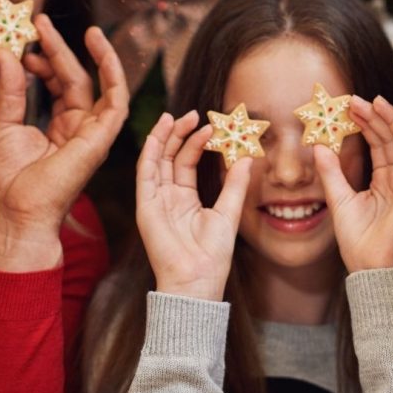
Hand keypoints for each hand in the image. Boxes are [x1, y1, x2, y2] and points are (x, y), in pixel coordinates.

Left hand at [0, 20, 128, 270]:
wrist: (19, 211)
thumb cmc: (10, 179)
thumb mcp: (4, 125)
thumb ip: (10, 91)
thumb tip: (8, 54)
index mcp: (60, 126)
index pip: (58, 83)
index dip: (44, 59)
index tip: (23, 42)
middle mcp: (80, 127)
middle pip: (76, 79)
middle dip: (60, 49)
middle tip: (40, 22)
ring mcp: (93, 132)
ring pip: (100, 85)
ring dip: (96, 55)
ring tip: (86, 29)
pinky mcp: (101, 137)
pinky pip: (117, 100)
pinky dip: (114, 74)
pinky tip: (102, 50)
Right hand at [136, 111, 251, 300]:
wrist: (198, 278)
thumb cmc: (213, 254)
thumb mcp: (228, 212)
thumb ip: (235, 184)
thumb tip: (247, 157)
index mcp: (185, 199)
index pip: (186, 162)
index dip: (196, 142)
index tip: (211, 124)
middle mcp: (167, 197)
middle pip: (169, 157)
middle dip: (178, 133)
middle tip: (193, 114)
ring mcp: (154, 200)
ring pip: (155, 160)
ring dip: (163, 137)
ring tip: (175, 117)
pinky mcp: (146, 206)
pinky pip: (145, 173)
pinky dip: (151, 152)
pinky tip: (160, 135)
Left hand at [314, 94, 392, 270]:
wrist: (370, 268)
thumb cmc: (357, 241)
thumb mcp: (338, 199)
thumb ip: (331, 173)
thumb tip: (318, 146)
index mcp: (383, 182)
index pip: (378, 145)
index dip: (366, 124)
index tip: (350, 105)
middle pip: (390, 139)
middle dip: (376, 116)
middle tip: (358, 98)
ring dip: (388, 120)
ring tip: (373, 101)